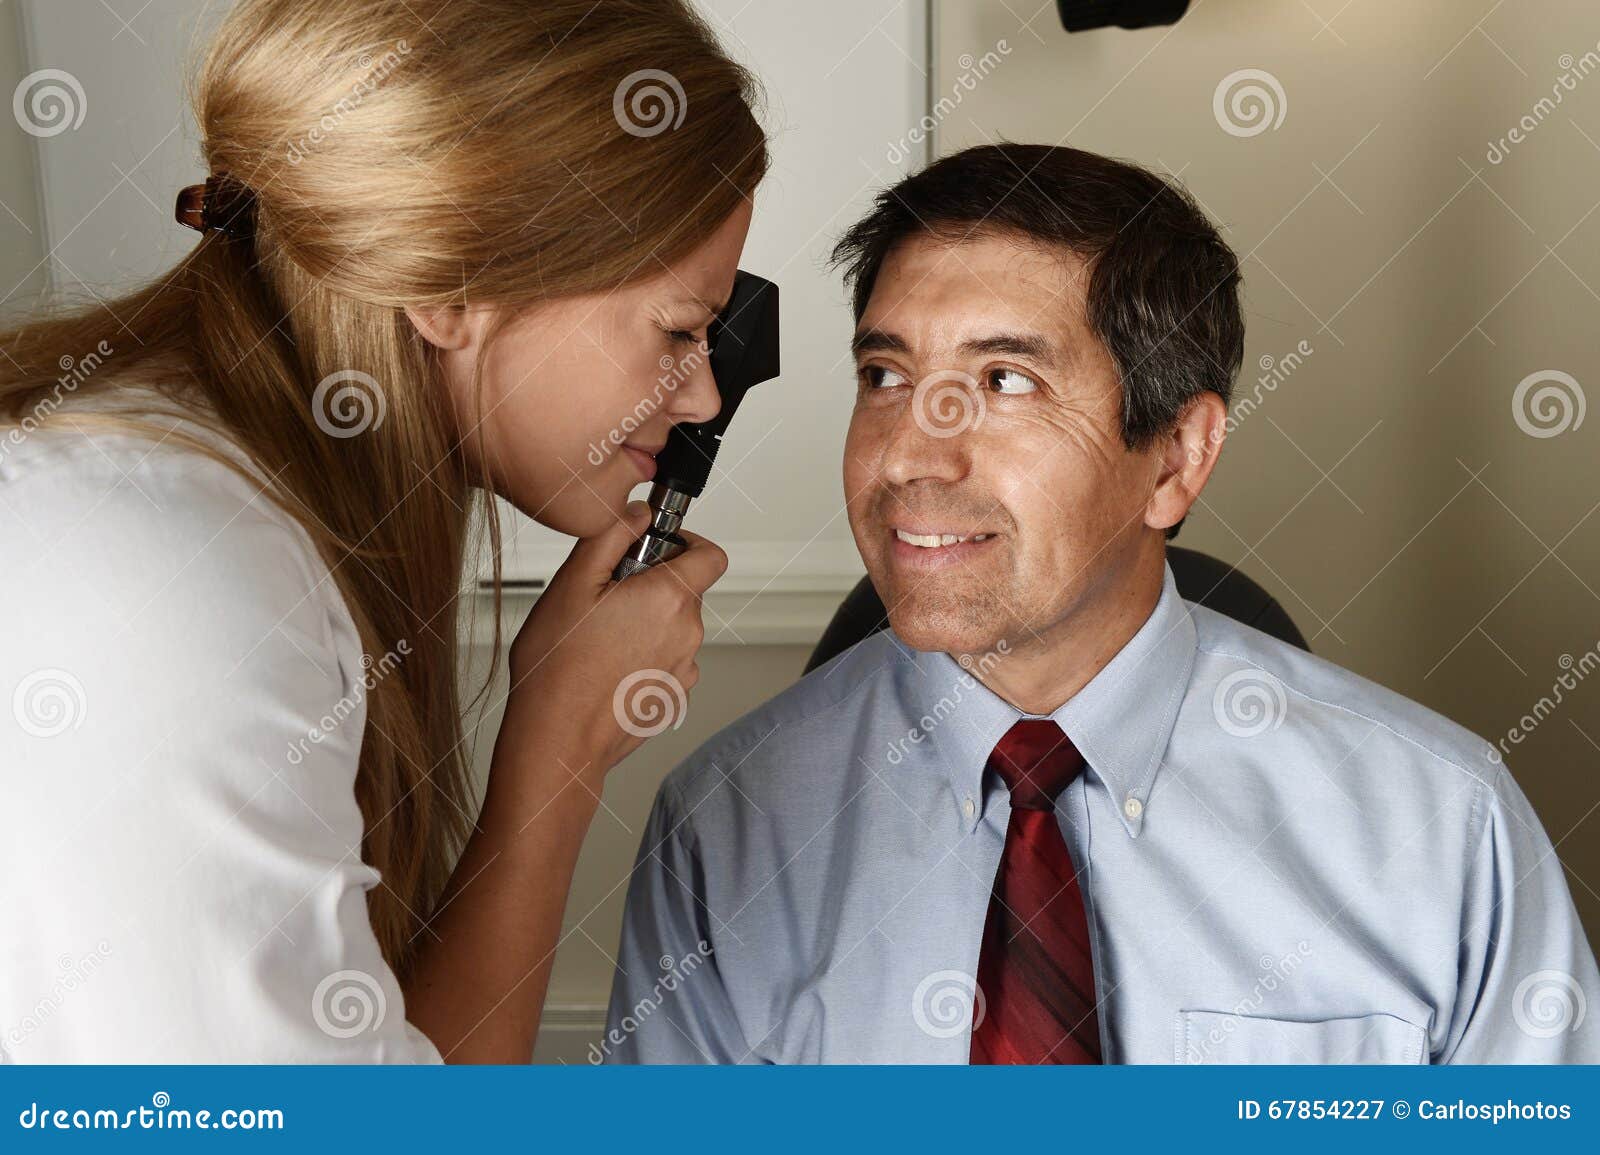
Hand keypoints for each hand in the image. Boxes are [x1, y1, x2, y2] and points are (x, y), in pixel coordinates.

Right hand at [497, 500, 727, 799]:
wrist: (557, 738)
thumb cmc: (558, 667)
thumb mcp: (572, 582)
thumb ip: (611, 535)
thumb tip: (638, 512)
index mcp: (670, 598)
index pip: (711, 555)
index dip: (687, 543)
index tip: (658, 546)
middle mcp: (688, 633)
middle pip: (687, 591)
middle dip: (653, 584)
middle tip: (607, 595)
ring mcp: (684, 669)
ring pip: (675, 627)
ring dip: (647, 622)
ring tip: (599, 636)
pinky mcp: (673, 697)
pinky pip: (667, 661)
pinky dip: (645, 656)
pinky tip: (607, 666)